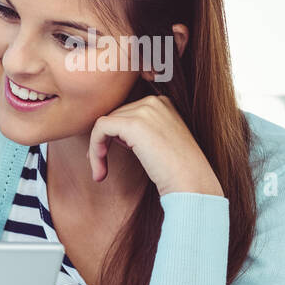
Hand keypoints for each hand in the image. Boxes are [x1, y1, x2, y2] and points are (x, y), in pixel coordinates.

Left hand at [88, 95, 223, 196]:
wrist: (190, 182)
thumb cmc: (175, 170)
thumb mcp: (158, 141)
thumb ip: (140, 131)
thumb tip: (111, 132)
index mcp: (162, 103)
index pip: (125, 113)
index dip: (113, 136)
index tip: (107, 157)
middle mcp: (154, 101)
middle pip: (113, 117)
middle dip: (103, 143)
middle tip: (101, 169)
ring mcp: (145, 110)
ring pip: (104, 124)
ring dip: (97, 150)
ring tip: (100, 174)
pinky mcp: (133, 123)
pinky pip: (100, 129)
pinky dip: (95, 149)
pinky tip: (100, 170)